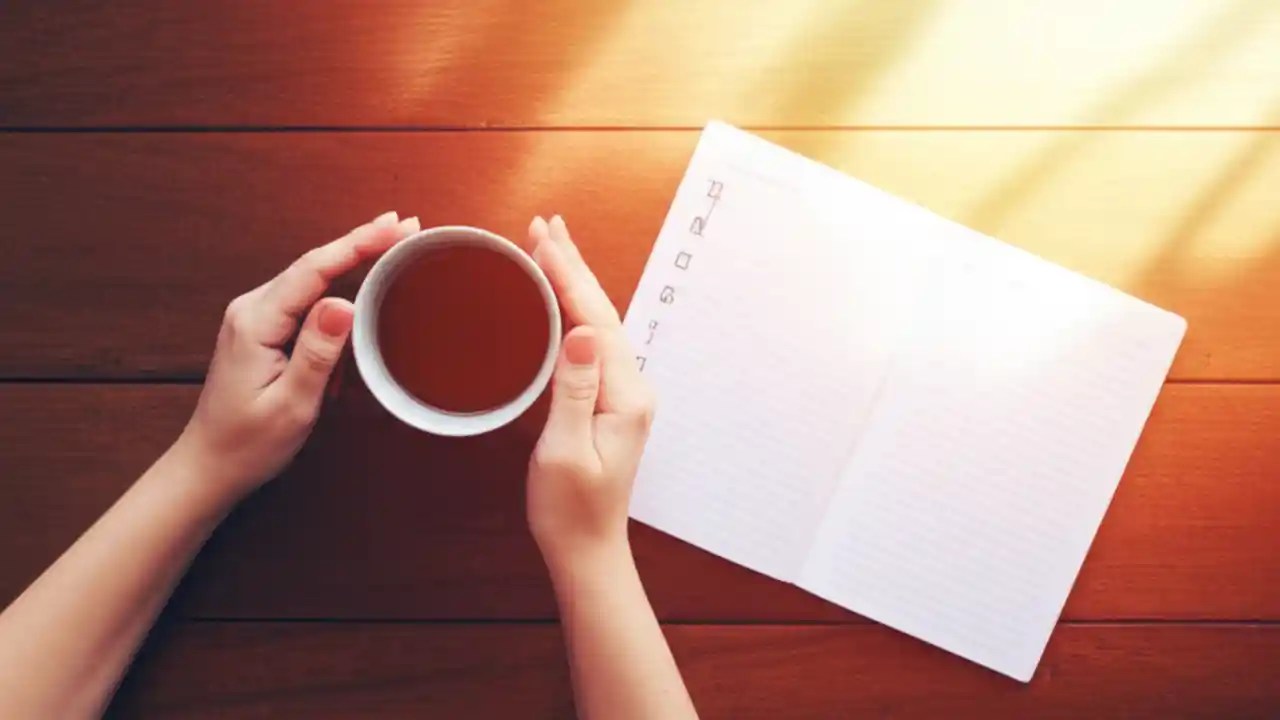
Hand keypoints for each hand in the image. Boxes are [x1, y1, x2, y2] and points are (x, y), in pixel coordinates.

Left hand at [178, 211, 419, 501]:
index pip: (314, 270)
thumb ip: (317, 352)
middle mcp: (251, 309)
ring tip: (392, 245)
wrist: (209, 466)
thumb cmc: (248, 443)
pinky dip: (337, 286)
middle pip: (314, 264)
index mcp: (256, 322)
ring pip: (311, 278)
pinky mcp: (263, 329)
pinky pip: (305, 298)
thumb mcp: (291, 404)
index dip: (358, 243)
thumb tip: (345, 304)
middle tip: (406, 226)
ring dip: (352, 261)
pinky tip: (361, 282)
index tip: (396, 226)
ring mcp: (255, 317)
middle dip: (362, 242)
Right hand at [525, 216, 655, 570]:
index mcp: (626, 397)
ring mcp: (623, 395)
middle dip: (572, 266)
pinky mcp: (609, 403)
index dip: (567, 276)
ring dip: (573, 283)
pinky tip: (558, 299)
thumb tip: (579, 333)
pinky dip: (572, 312)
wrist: (587, 551)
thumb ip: (574, 390)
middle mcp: (632, 389)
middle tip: (545, 224)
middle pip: (601, 313)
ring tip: (551, 245)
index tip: (543, 238)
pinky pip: (591, 344)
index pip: (595, 321)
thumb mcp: (565, 451)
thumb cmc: (571, 510)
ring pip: (597, 324)